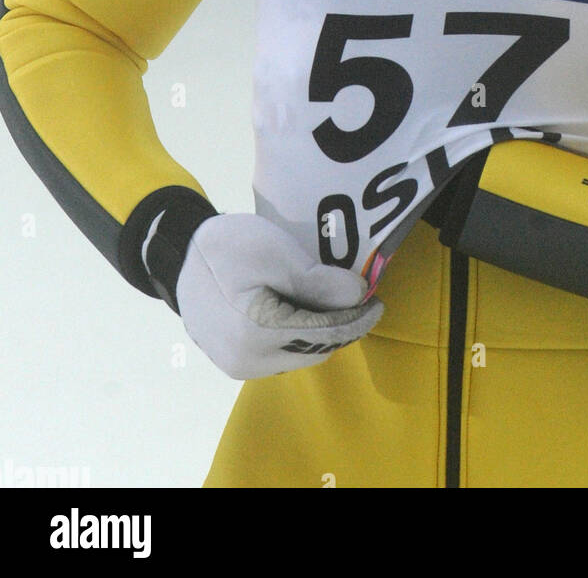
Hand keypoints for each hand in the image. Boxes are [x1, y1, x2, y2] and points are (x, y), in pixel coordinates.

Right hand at [175, 212, 382, 378]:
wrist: (181, 256)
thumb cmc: (228, 248)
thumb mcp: (276, 252)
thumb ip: (318, 280)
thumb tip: (358, 296)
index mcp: (257, 333)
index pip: (326, 334)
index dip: (357, 319)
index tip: (376, 302)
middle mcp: (247, 362)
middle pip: (316, 350)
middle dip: (341, 326)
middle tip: (356, 298)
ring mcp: (239, 367)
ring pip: (301, 356)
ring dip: (320, 332)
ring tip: (327, 300)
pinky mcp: (234, 364)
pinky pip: (281, 356)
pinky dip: (298, 337)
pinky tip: (300, 309)